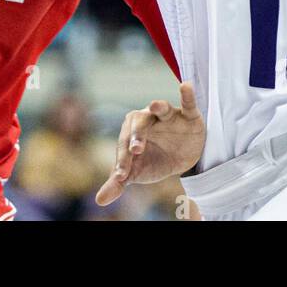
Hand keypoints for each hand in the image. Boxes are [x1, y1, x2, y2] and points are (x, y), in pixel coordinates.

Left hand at [96, 82, 204, 205]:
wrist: (182, 158)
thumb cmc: (153, 160)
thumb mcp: (137, 172)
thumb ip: (118, 182)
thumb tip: (99, 200)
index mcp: (131, 132)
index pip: (124, 146)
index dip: (122, 161)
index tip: (121, 177)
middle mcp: (147, 120)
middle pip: (138, 122)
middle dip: (136, 135)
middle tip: (135, 150)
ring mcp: (168, 117)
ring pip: (161, 109)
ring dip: (158, 107)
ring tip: (155, 105)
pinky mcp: (188, 116)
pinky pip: (188, 104)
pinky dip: (187, 95)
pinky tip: (185, 86)